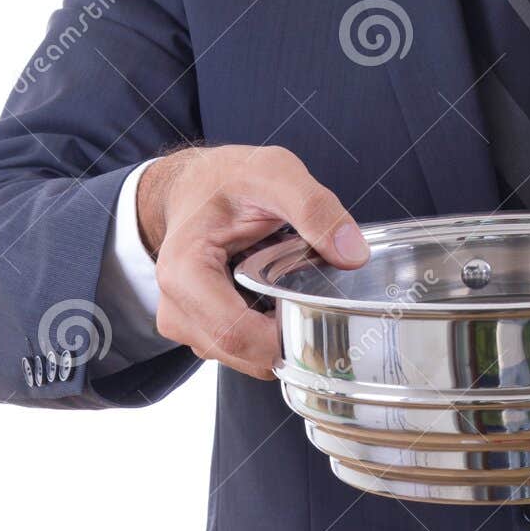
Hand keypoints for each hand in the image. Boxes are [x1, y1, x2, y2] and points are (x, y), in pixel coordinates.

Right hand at [138, 143, 369, 380]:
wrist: (197, 183)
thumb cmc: (228, 177)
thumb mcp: (275, 173)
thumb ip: (315, 208)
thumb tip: (353, 255)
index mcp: (185, 272)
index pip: (236, 335)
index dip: (284, 340)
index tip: (322, 318)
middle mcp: (176, 307)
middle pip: (243, 354)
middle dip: (287, 337)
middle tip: (318, 297)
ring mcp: (184, 323)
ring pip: (245, 357)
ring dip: (277, 332)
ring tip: (288, 285)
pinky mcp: (198, 328)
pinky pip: (242, 349)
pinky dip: (266, 329)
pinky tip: (274, 294)